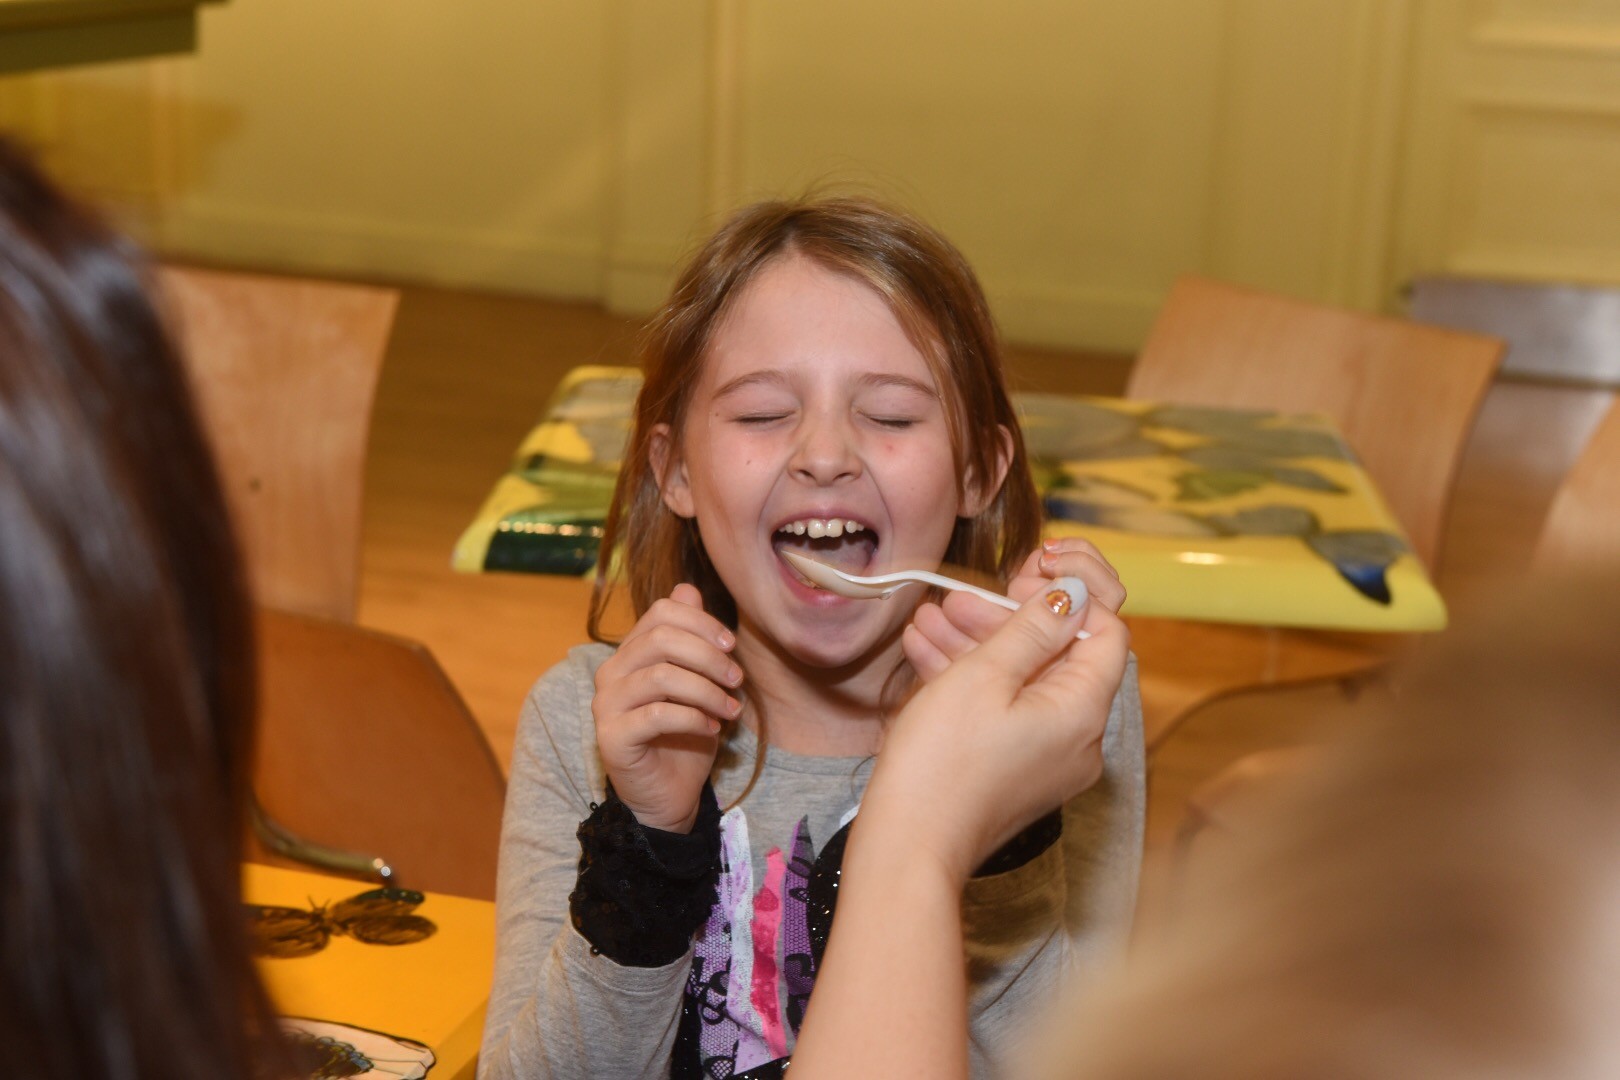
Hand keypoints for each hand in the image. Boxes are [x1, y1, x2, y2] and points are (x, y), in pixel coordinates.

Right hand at [591, 584, 742, 832]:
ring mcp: (606, 705)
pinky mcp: (612, 737)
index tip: (732, 646)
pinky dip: (694, 717)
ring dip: (707, 690)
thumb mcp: (697, 681)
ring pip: (662, 676)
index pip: (662, 612)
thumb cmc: (685, 735)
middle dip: (709, 656)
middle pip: (662, 639)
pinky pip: (658, 715)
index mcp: (630, 651)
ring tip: (732, 709)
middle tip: (737, 679)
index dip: (703, 623)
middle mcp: (610, 672)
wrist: (669, 794)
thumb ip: (691, 637)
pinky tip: (713, 728)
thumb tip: (688, 588)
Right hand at [864, 578, 1129, 881]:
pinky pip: (1005, 710)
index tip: (1023, 576)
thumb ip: (1034, 627)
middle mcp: (1078, 738)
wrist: (907, 847)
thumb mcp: (985, 675)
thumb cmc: (942, 764)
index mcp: (1084, 712)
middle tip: (961, 597)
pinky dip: (972, 680)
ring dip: (979, 644)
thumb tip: (1073, 592)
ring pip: (1023, 681)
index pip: (1107, 632)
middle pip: (1060, 655)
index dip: (1071, 594)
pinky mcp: (1015, 770)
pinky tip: (925, 651)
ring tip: (929, 620)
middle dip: (1007, 617)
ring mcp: (1046, 758)